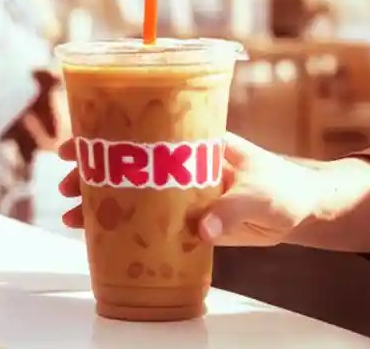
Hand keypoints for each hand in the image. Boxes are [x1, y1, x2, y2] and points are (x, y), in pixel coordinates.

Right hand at [57, 133, 322, 245]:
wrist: (304, 211)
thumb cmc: (285, 189)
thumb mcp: (261, 195)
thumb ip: (232, 210)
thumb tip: (202, 229)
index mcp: (189, 142)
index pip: (137, 132)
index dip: (101, 137)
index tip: (75, 146)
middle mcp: (175, 163)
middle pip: (122, 163)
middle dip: (89, 173)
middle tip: (65, 186)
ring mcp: (176, 190)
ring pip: (127, 192)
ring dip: (98, 202)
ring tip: (72, 217)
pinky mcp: (183, 217)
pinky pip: (144, 220)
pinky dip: (120, 227)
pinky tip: (99, 237)